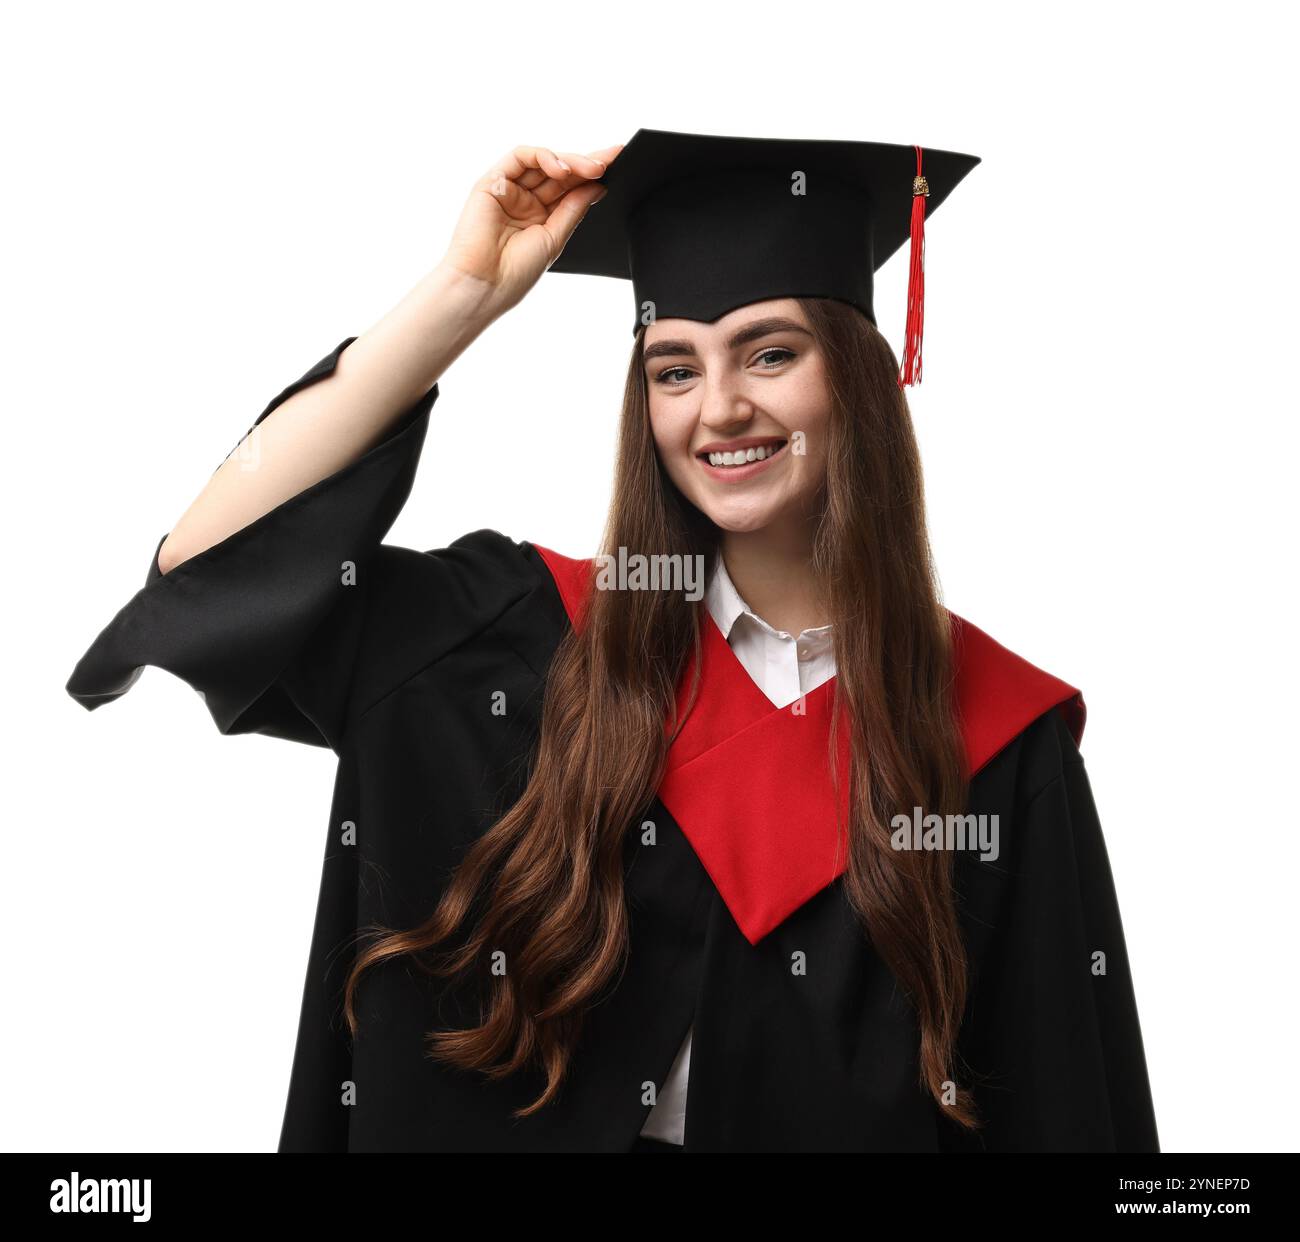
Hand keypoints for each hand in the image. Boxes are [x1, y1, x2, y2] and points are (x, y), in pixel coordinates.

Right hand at [438, 143, 623, 317]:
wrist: (484, 285)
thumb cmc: (514, 272)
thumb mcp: (555, 238)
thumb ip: (573, 209)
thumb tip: (597, 186)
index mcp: (541, 217)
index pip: (570, 189)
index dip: (591, 176)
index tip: (618, 165)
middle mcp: (525, 201)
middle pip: (559, 172)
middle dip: (586, 164)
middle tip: (610, 161)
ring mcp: (509, 190)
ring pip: (543, 161)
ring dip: (569, 161)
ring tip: (591, 167)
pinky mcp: (493, 181)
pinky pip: (520, 157)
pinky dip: (543, 157)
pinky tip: (560, 169)